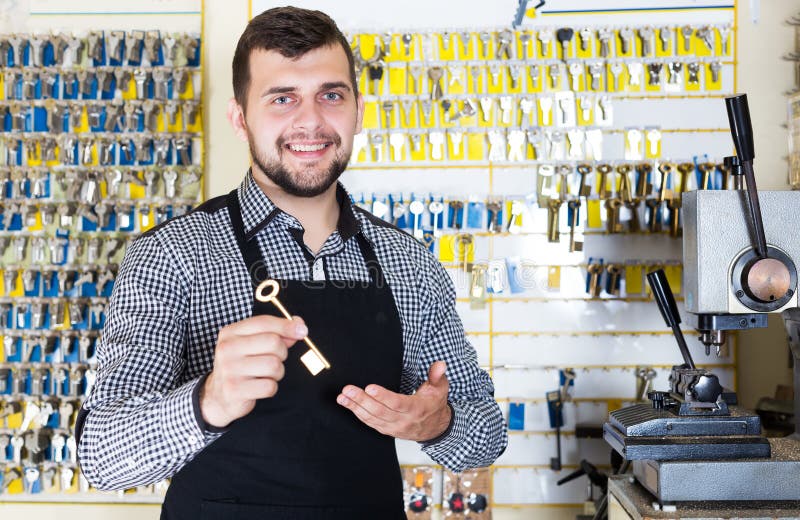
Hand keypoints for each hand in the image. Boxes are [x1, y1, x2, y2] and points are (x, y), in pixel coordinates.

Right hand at [200, 315, 306, 428]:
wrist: (217, 396)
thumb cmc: (241, 366)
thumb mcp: (252, 344)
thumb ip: (276, 333)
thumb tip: (299, 326)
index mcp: (230, 333)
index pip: (264, 322)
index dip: (287, 326)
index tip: (302, 331)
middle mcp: (227, 348)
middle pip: (274, 342)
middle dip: (281, 353)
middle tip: (273, 360)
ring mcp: (229, 369)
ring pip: (274, 365)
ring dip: (277, 372)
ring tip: (265, 375)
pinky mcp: (234, 390)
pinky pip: (269, 386)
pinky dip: (271, 387)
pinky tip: (259, 386)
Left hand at [336, 361, 451, 441]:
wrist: (435, 428)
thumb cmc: (435, 405)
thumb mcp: (440, 389)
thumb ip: (437, 376)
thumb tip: (440, 365)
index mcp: (416, 409)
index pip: (397, 403)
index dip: (383, 397)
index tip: (369, 388)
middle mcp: (403, 421)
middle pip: (380, 411)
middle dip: (361, 400)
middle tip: (348, 390)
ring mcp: (394, 427)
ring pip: (372, 418)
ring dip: (355, 407)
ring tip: (343, 397)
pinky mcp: (387, 430)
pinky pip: (370, 423)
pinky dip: (358, 414)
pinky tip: (349, 405)